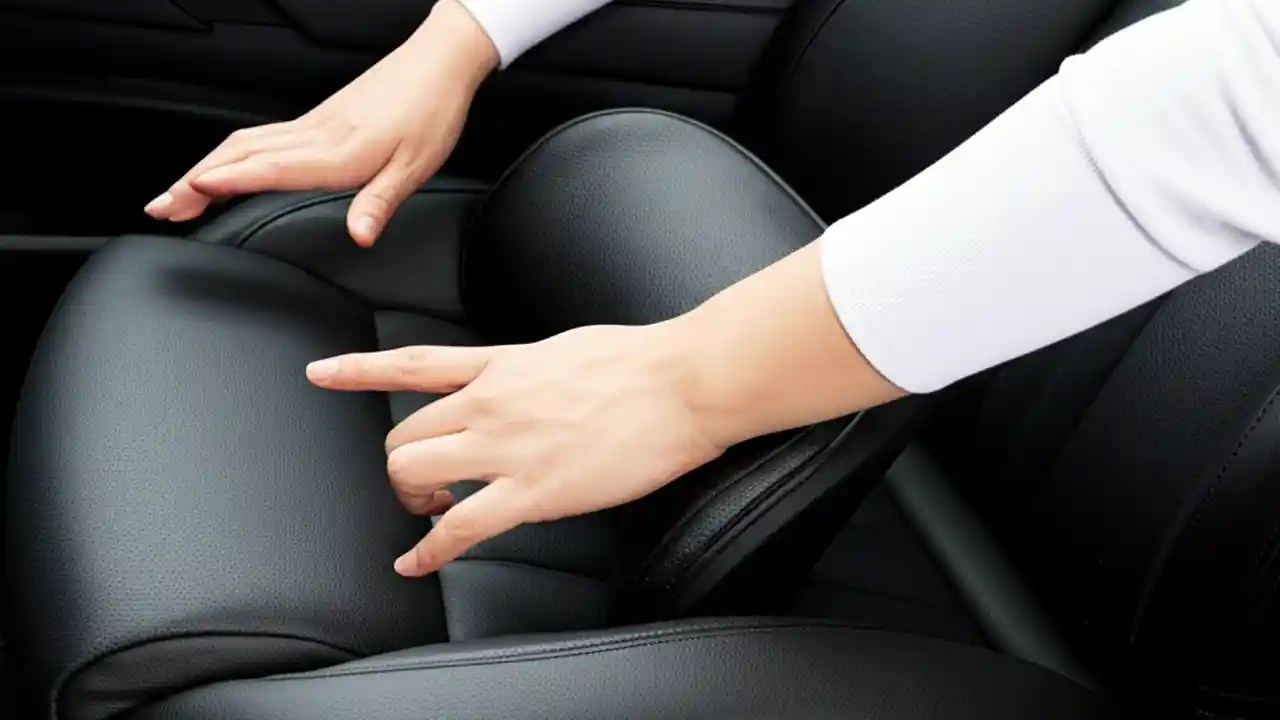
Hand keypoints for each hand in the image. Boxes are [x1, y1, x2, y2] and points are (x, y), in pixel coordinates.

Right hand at [143, 0, 498, 246]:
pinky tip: (222, 167)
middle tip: (159, 207)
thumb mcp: (415, 168)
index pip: (269, 168)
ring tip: (176, 193)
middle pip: (240, 157)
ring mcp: (311, 124)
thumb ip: (380, 204)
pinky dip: (229, 155)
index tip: (187, 194)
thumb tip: (360, 236)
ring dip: (204, 168)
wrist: (440, 65)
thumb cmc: (430, 114)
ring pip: (243, 145)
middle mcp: (314, 135)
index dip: (227, 182)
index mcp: (336, 151)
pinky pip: (259, 137)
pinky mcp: (317, 120)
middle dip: (194, 183)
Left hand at [306, 321, 727, 576]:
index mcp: (500, 366)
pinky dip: (427, 550)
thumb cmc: (638, 363)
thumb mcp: (564, 349)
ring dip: (411, 497)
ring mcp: (505, 448)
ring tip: (429, 511)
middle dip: (402, 464)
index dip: (359, 369)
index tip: (319, 373)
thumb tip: (518, 379)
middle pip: (404, 433)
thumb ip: (526, 368)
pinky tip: (414, 562)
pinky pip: (458, 528)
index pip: (413, 364)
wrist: (681, 383)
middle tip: (423, 484)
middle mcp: (489, 403)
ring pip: (414, 472)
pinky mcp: (531, 492)